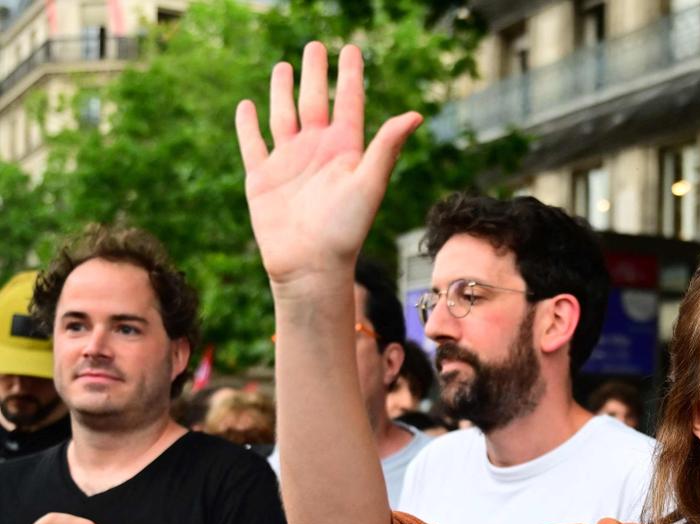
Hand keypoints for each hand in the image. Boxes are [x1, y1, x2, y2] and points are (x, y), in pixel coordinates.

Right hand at [235, 43, 421, 286]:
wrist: (311, 267)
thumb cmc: (346, 231)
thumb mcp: (369, 184)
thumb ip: (386, 147)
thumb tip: (415, 114)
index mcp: (344, 150)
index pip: (349, 102)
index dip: (350, 76)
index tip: (352, 49)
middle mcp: (317, 152)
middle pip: (315, 101)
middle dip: (315, 74)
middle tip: (315, 45)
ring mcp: (288, 163)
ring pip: (284, 116)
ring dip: (282, 91)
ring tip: (283, 66)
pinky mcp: (262, 179)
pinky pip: (253, 144)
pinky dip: (248, 125)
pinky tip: (248, 106)